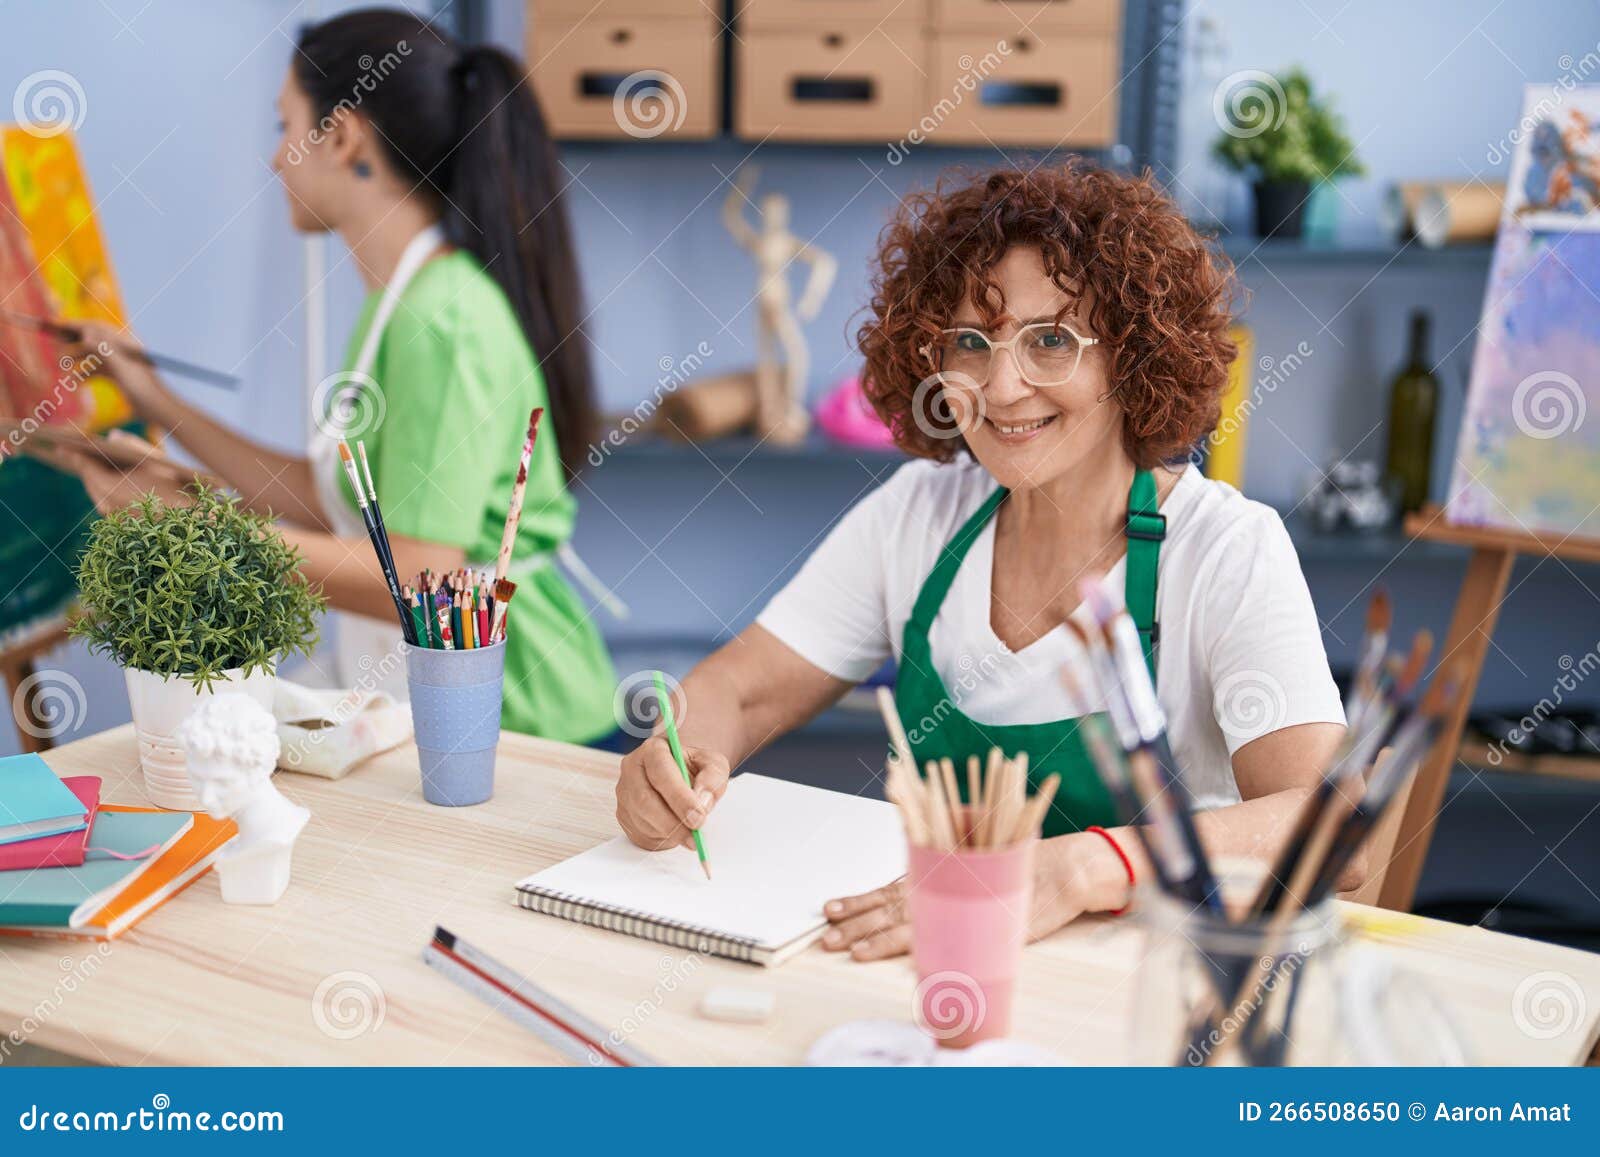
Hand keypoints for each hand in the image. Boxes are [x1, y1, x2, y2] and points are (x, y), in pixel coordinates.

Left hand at [28, 430, 192, 513]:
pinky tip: (111, 483)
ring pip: (97, 493)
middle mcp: (108, 503)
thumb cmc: (175, 485)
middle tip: (76, 453)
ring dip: (94, 479)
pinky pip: (107, 503)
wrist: (192, 519)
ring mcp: (115, 516)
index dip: (75, 453)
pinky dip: (105, 491)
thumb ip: (130, 444)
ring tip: (92, 466)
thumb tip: (112, 437)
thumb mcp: (155, 459)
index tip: (64, 445)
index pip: (86, 466)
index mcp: (111, 485)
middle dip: (84, 466)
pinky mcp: (124, 524)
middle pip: (89, 481)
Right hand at [63, 318, 168, 416]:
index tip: (56, 326)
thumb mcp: (121, 368)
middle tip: (57, 353)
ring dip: (77, 362)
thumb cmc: (143, 388)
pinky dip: (84, 375)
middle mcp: (121, 350)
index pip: (97, 327)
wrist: (158, 409)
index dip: (76, 325)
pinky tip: (74, 383)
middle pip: (92, 341)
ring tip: (63, 370)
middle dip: (73, 346)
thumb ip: (104, 350)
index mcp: (125, 342)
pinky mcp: (118, 376)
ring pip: (92, 357)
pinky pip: (96, 371)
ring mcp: (120, 363)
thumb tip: (85, 334)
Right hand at [615, 736, 730, 851]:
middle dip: (673, 823)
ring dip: (669, 833)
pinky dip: (661, 839)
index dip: (679, 798)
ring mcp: (625, 793)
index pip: (661, 773)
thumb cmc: (694, 766)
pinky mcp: (624, 815)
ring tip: (690, 833)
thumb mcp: (713, 764)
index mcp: (653, 750)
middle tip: (696, 837)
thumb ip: (712, 779)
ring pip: (642, 821)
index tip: (699, 816)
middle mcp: (632, 769)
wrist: (681, 771)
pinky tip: (676, 832)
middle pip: (645, 800)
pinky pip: (640, 834)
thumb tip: (702, 802)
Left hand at [821, 832, 1131, 960]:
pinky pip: (928, 937)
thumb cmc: (1020, 860)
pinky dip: (898, 945)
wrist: (1062, 872)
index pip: (890, 889)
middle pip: (888, 907)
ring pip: (902, 922)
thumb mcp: (980, 850)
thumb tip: (906, 835)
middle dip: (855, 920)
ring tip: (843, 945)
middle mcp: (941, 888)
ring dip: (869, 935)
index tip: (832, 907)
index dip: (860, 899)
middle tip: (826, 932)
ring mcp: (955, 907)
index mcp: (938, 871)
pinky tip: (874, 952)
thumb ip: (943, 846)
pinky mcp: (971, 922)